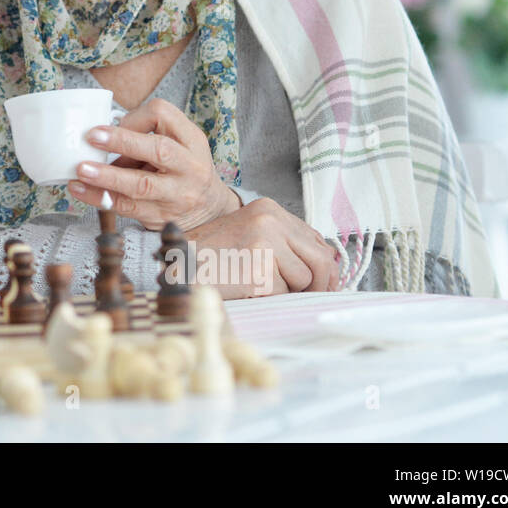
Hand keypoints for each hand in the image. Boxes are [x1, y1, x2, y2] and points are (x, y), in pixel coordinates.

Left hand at [68, 97, 240, 231]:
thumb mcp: (178, 143)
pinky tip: (81, 189)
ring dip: (107, 177)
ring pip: (141, 185)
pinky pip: (127, 207)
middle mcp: (190, 167)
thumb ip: (146, 136)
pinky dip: (100, 198)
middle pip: (159, 151)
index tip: (109, 124)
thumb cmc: (183, 167)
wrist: (209, 207)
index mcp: (192, 139)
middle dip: (122, 142)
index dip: (133, 118)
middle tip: (91, 137)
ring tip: (81, 170)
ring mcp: (177, 195)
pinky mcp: (160, 216)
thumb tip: (98, 138)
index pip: (163, 115)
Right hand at [182, 198, 341, 297]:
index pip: (316, 239)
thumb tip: (328, 264)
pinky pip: (282, 293)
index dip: (324, 266)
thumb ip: (287, 243)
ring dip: (288, 290)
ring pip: (303, 279)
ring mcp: (263, 244)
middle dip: (321, 282)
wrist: (179, 265)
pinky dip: (270, 298)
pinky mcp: (258, 270)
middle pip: (320, 259)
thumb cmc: (214, 254)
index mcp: (269, 209)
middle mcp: (269, 221)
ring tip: (260, 283)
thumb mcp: (252, 234)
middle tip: (313, 296)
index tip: (323, 282)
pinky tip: (247, 288)